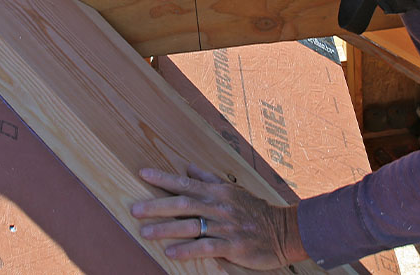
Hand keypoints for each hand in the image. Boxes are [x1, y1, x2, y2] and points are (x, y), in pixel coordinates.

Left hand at [130, 163, 307, 269]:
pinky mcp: (233, 246)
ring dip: (166, 229)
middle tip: (135, 209)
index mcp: (218, 192)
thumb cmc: (255, 210)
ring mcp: (226, 227)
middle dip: (157, 206)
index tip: (143, 174)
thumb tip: (187, 167)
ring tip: (145, 232)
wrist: (284, 230)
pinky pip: (206, 247)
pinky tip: (170, 252)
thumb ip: (209, 179)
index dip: (163, 178)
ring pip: (191, 226)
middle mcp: (219, 207)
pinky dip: (187, 249)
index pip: (185, 183)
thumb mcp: (233, 190)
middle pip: (183, 204)